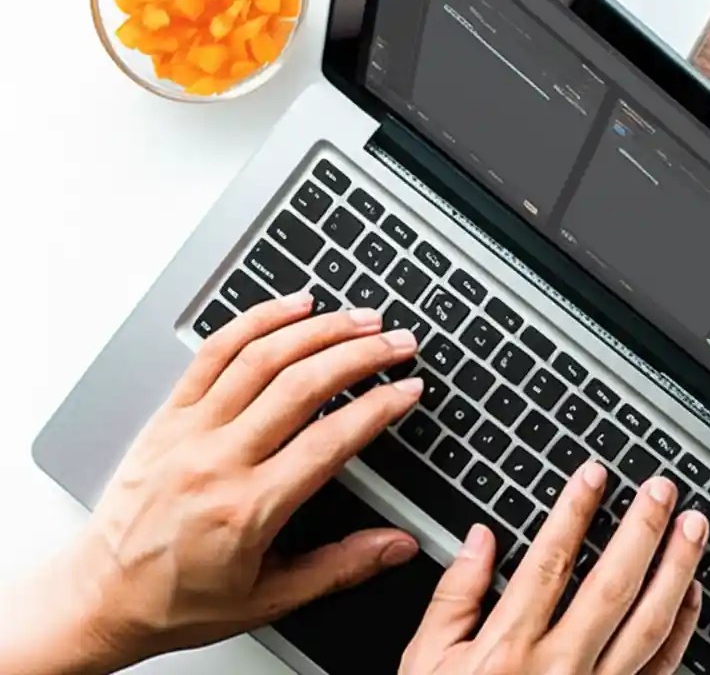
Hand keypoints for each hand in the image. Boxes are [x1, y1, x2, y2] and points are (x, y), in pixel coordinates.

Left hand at [1, 292, 424, 674]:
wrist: (101, 597)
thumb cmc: (179, 601)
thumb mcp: (271, 597)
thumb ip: (341, 567)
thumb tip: (398, 546)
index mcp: (248, 508)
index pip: (330, 441)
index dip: (378, 408)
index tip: (408, 390)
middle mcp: (217, 461)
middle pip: (302, 387)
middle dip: (361, 356)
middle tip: (398, 343)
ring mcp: (188, 431)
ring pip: (261, 359)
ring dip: (318, 330)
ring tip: (360, 319)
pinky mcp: (167, 416)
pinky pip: (214, 353)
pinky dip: (256, 321)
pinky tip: (292, 307)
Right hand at [399, 462, 706, 674]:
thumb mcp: (426, 663)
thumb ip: (454, 598)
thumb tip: (479, 540)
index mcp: (507, 649)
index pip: (550, 562)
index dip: (575, 511)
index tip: (595, 476)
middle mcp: (558, 670)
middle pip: (612, 586)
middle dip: (642, 530)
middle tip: (662, 490)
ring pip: (649, 624)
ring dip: (677, 569)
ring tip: (693, 527)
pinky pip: (663, 667)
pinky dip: (683, 626)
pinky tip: (691, 591)